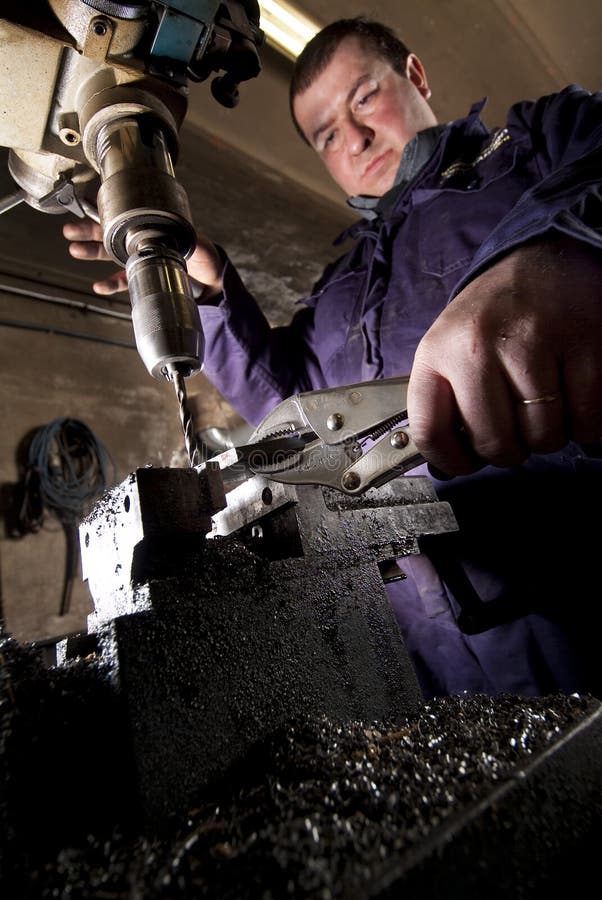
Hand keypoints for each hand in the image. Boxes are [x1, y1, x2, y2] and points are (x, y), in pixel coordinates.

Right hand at [62, 221, 224, 297]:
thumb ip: (197, 242)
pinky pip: (123, 280)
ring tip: (74, 250)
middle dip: (89, 232)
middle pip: (112, 234)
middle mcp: (144, 241)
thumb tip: (195, 238)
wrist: (212, 282)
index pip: (128, 217)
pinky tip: (99, 286)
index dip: (109, 215)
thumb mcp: (202, 246)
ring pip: (111, 254)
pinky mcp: (143, 278)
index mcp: (155, 228)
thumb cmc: (206, 259)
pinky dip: (110, 283)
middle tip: (70, 231)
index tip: (92, 212)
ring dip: (92, 253)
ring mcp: (141, 259)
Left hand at [407, 234, 601, 474]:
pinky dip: (586, 424)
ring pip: (544, 435)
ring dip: (549, 436)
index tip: (467, 463)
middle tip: (517, 434)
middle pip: (494, 442)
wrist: (542, 259)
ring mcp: (532, 342)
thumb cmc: (494, 315)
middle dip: (510, 452)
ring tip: (544, 409)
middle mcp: (478, 346)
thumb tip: (452, 460)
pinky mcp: (581, 339)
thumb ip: (445, 397)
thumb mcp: (449, 346)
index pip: (429, 430)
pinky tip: (574, 402)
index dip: (451, 461)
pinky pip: (587, 417)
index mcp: (437, 352)